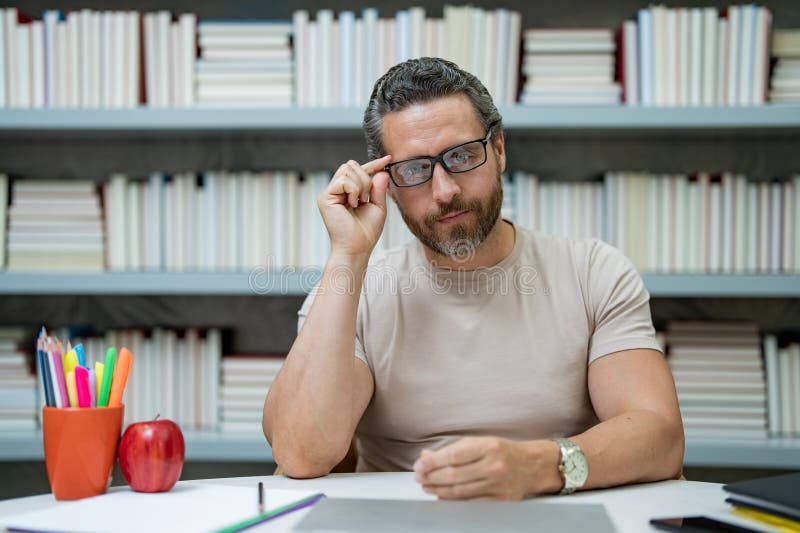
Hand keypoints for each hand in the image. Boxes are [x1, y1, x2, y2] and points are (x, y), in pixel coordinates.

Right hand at [318, 155, 392, 257]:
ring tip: (359, 202)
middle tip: (366, 197)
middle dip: (365, 177)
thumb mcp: (378, 207)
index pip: (359, 170)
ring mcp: (329, 193)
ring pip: (347, 169)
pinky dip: (353, 190)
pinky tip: (353, 204)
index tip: (388, 159)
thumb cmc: (366, 232)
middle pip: (351, 165)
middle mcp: (337, 190)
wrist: (357, 247)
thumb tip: (382, 171)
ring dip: (360, 185)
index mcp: (348, 192)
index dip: (374, 164)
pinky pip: (343, 180)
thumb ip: (379, 189)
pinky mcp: (324, 197)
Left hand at [413, 436, 562, 500]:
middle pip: (454, 475)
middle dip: (432, 477)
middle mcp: (495, 466)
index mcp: (489, 446)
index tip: (420, 464)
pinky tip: (442, 496)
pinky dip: (454, 500)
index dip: (433, 462)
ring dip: (438, 490)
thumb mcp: (481, 442)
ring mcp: (498, 484)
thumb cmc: (503, 451)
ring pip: (460, 491)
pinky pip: (471, 502)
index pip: (454, 456)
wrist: (533, 465)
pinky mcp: (501, 500)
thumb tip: (427, 457)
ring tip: (427, 486)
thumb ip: (454, 450)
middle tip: (419, 476)